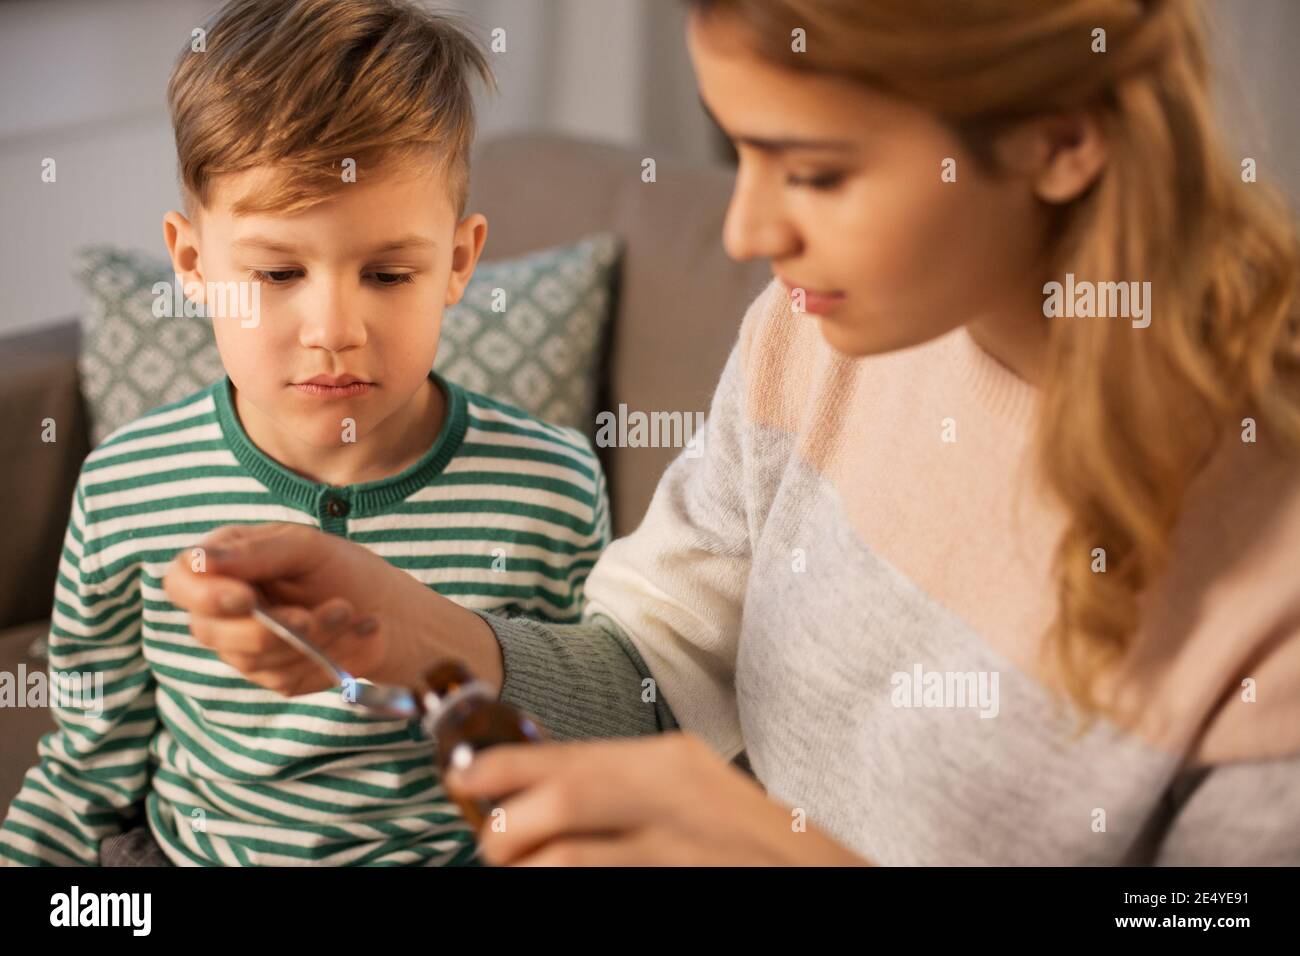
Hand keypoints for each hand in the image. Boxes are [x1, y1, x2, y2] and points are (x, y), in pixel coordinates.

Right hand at [162, 522, 501, 694]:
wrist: (394, 614)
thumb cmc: (349, 570)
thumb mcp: (309, 547)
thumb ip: (257, 552)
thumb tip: (199, 560)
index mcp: (226, 564)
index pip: (180, 581)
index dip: (204, 594)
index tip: (247, 598)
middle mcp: (226, 608)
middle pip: (209, 630)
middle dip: (271, 626)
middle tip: (321, 612)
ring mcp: (246, 648)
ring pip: (250, 658)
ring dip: (309, 637)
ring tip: (349, 611)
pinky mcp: (274, 678)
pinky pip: (284, 677)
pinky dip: (325, 655)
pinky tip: (354, 632)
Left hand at [447, 733, 867, 865]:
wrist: (826, 878)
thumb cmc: (753, 851)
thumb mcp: (693, 800)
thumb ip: (627, 792)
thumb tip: (538, 802)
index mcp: (675, 762)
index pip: (570, 755)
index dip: (505, 767)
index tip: (463, 780)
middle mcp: (682, 794)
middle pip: (562, 798)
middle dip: (507, 826)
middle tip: (492, 845)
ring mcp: (688, 847)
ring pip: (568, 858)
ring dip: (529, 869)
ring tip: (522, 872)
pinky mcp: (692, 882)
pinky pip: (599, 882)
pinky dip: (561, 885)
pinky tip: (553, 882)